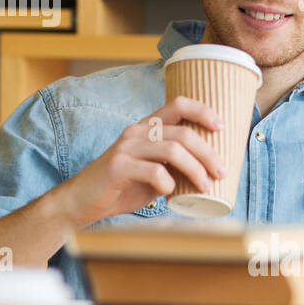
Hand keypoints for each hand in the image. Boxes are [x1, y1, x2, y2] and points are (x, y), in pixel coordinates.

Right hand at [52, 95, 226, 228]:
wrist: (82, 200)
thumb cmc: (122, 186)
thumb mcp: (151, 171)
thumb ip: (173, 165)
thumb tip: (209, 169)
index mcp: (146, 128)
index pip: (178, 104)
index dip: (202, 111)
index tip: (221, 127)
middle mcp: (136, 132)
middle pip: (183, 132)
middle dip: (208, 152)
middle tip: (221, 171)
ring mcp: (126, 148)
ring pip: (172, 149)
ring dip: (195, 169)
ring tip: (205, 186)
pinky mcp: (118, 166)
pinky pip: (154, 171)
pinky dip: (168, 184)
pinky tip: (169, 193)